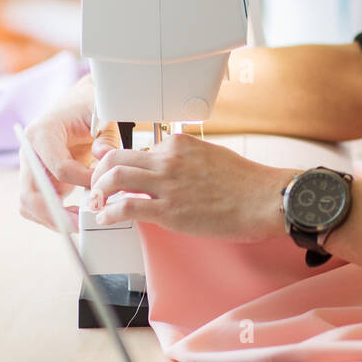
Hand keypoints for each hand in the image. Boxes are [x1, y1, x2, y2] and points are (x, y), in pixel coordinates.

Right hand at [19, 74, 121, 230]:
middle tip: (82, 226)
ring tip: (81, 225)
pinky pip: (38, 205)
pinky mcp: (38, 180)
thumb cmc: (90, 105)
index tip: (105, 186)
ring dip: (53, 220)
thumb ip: (106, 134)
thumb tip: (104, 156)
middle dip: (56, 215)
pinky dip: (54, 216)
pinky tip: (78, 216)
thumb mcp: (102, 112)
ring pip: (29, 205)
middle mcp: (29, 153)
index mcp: (41, 133)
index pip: (59, 168)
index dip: (84, 181)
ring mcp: (31, 168)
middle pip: (30, 194)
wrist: (79, 102)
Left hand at [87, 132, 297, 243]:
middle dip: (100, 172)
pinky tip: (106, 218)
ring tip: (98, 202)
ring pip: (114, 178)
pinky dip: (109, 212)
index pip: (137, 147)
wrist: (264, 198)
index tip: (116, 172)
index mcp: (179, 143)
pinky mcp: (169, 210)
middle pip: (116, 157)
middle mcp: (168, 158)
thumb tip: (171, 168)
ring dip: (99, 190)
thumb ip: (186, 158)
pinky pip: (126, 207)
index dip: (122, 162)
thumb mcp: (211, 155)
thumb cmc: (245, 182)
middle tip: (98, 186)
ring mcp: (167, 183)